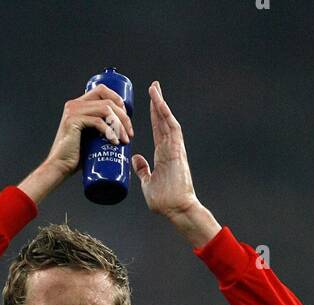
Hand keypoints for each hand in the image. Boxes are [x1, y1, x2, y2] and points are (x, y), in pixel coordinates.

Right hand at [45, 84, 133, 179]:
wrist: (60, 167)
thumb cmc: (76, 157)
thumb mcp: (91, 137)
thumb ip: (100, 128)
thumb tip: (123, 130)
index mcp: (79, 105)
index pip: (102, 91)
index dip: (118, 100)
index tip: (127, 118)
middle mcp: (74, 104)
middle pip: (107, 100)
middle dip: (123, 116)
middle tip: (130, 133)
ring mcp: (73, 111)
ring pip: (105, 109)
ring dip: (119, 124)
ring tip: (125, 140)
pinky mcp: (73, 121)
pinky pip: (97, 121)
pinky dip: (109, 131)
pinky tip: (115, 142)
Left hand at [131, 81, 197, 217]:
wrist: (176, 210)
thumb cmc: (165, 201)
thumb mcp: (148, 183)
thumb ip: (143, 170)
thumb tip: (136, 158)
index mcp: (163, 154)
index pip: (158, 129)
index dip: (154, 115)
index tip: (150, 101)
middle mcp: (170, 148)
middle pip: (163, 120)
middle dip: (158, 103)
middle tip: (153, 86)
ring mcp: (174, 148)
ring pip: (168, 120)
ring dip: (161, 104)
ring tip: (154, 88)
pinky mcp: (177, 151)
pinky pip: (172, 128)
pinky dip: (166, 114)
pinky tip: (159, 103)